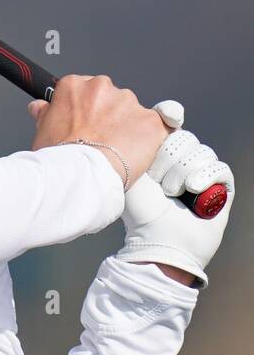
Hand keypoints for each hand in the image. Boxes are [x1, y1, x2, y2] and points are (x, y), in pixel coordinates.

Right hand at [28, 74, 168, 189]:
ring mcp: (129, 104)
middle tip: (101, 139)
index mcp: (74, 85)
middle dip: (109, 115)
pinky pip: (160, 126)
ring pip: (133, 111)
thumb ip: (46, 113)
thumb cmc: (58, 155)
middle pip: (110, 97)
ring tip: (117, 150)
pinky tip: (141, 151)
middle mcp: (102, 88)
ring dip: (129, 126)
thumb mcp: (42, 130)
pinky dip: (152, 138)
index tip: (86, 121)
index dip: (86, 108)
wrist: (80, 174)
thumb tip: (40, 107)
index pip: (84, 88)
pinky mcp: (151, 122)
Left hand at [117, 130, 234, 288]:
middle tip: (159, 181)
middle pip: (185, 138)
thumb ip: (138, 143)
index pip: (169, 123)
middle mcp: (181, 161)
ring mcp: (202, 174)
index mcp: (158, 153)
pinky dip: (206, 177)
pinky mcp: (222, 189)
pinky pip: (220, 168)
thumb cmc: (139, 210)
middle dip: (170, 157)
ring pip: (202, 152)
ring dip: (184, 172)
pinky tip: (192, 189)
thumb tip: (151, 115)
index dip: (170, 115)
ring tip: (172, 193)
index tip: (169, 117)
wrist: (160, 239)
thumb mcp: (131, 173)